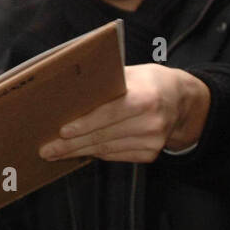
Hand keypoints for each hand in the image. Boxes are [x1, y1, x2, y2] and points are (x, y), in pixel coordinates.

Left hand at [39, 63, 210, 163]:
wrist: (182, 100)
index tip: (62, 132)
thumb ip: (105, 83)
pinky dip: (96, 153)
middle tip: (46, 149)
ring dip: (79, 152)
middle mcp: (152, 123)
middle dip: (71, 145)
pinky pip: (116, 155)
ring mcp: (153, 142)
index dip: (85, 124)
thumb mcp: (131, 74)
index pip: (110, 114)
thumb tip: (68, 91)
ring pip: (107, 149)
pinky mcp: (151, 154)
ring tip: (55, 153)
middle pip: (104, 136)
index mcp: (146, 98)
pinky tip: (79, 151)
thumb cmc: (149, 82)